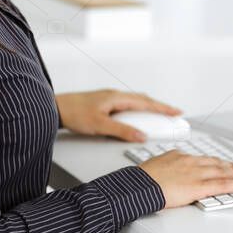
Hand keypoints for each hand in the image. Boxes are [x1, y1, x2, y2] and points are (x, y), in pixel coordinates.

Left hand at [55, 89, 180, 141]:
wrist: (56, 108)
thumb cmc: (74, 113)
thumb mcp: (100, 125)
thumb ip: (122, 131)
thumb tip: (141, 136)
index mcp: (117, 97)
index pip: (146, 102)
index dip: (163, 108)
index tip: (177, 112)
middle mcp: (115, 96)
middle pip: (144, 100)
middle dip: (160, 107)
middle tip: (174, 115)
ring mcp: (109, 98)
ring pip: (135, 101)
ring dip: (149, 108)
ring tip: (160, 116)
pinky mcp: (104, 104)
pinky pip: (127, 105)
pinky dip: (138, 110)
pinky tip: (136, 118)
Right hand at [138, 151, 232, 208]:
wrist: (138, 185)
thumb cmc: (141, 179)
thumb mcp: (155, 165)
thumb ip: (167, 165)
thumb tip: (169, 167)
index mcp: (179, 156)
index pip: (202, 159)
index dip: (216, 162)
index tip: (223, 163)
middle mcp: (190, 162)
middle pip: (216, 163)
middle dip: (231, 166)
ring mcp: (196, 174)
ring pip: (223, 172)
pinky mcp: (199, 186)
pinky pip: (223, 185)